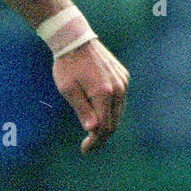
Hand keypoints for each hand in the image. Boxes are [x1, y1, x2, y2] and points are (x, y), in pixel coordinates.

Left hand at [53, 37, 127, 152]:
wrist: (75, 40)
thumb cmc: (67, 65)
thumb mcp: (68, 90)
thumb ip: (82, 110)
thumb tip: (93, 129)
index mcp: (103, 92)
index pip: (104, 126)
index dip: (95, 141)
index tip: (85, 150)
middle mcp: (118, 87)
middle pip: (114, 122)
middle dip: (102, 137)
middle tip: (89, 146)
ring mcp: (123, 81)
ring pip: (119, 112)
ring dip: (108, 125)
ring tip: (93, 135)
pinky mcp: (123, 76)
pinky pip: (120, 100)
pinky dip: (111, 111)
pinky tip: (100, 115)